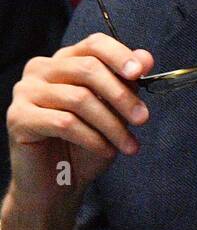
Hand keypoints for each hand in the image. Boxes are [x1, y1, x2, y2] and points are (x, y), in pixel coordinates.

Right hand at [2, 35, 152, 229]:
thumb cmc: (86, 143)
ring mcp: (25, 91)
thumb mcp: (113, 111)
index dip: (119, 55)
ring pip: (79, 99)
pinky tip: (106, 151)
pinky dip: (91, 138)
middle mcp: (41, 69)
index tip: (141, 72)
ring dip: (111, 124)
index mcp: (65, 59)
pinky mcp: (17, 117)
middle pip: (87, 69)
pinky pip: (63, 122)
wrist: (56, 185)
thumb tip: (146, 58)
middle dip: (121, 95)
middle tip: (143, 118)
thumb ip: (126, 82)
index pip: (94, 44)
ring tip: (128, 144)